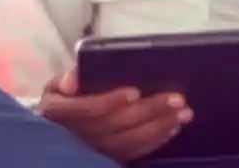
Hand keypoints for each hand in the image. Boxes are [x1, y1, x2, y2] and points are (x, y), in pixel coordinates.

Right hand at [38, 68, 192, 162]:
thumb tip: (73, 79)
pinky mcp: (109, 159)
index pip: (88, 109)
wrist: (55, 133)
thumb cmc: (61, 101)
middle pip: (117, 126)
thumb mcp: (55, 86)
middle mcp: (78, 136)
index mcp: (60, 113)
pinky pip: (134, 153)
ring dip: (159, 127)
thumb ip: (67, 78)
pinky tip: (173, 127)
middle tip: (177, 99)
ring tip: (183, 113)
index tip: (135, 92)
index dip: (111, 102)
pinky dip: (156, 140)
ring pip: (130, 142)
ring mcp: (95, 151)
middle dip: (149, 112)